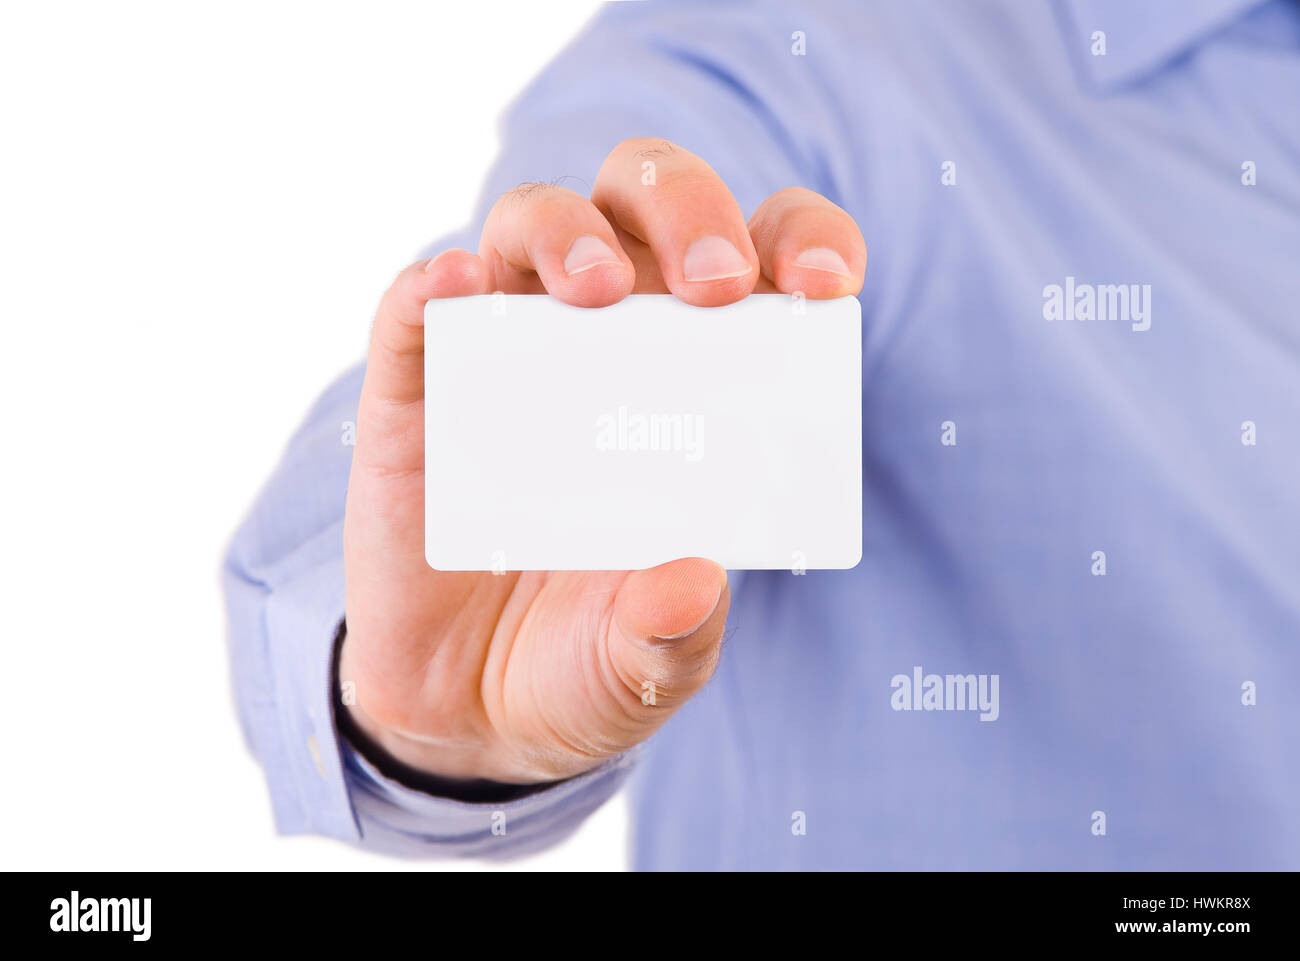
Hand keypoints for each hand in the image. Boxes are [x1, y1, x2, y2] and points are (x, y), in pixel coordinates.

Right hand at [341, 138, 865, 783]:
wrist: (468, 707)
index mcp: (702, 374)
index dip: (804, 241)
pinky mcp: (416, 390)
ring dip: (567, 232)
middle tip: (711, 286)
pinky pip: (414, 311)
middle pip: (647, 205)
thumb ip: (676, 633)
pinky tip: (457, 288)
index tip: (822, 285)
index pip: (763, 259)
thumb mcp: (650, 666)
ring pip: (534, 224)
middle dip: (690, 214)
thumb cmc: (588, 657)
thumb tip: (691, 579)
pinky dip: (433, 285)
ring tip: (593, 292)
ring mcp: (508, 353)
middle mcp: (609, 337)